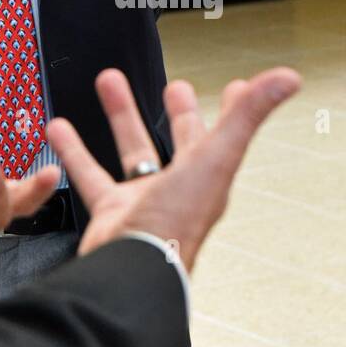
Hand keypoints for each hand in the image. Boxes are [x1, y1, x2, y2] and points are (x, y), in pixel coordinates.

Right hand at [46, 66, 300, 271]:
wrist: (131, 267)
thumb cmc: (176, 222)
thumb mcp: (215, 157)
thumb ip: (246, 116)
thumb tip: (285, 79)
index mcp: (209, 176)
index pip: (227, 136)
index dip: (235, 111)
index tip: (239, 88)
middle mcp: (180, 189)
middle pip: (183, 143)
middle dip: (179, 112)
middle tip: (175, 88)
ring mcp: (146, 201)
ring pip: (134, 151)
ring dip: (122, 116)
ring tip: (108, 82)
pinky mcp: (112, 212)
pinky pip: (92, 174)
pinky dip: (75, 151)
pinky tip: (60, 131)